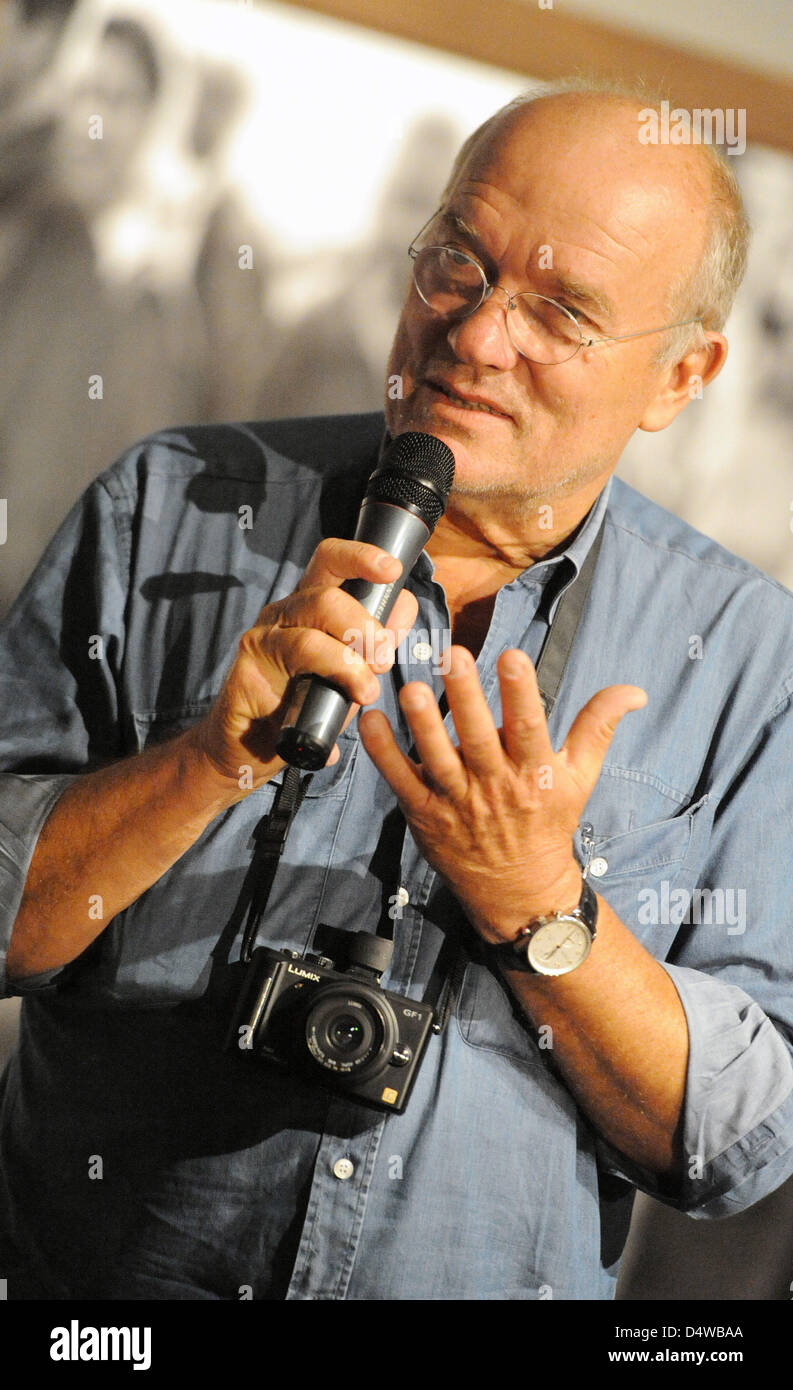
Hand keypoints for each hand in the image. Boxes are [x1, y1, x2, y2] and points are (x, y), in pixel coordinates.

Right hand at [189, 538, 418, 789]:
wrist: (253, 747)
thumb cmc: (307, 704)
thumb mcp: (353, 670)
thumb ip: (379, 639)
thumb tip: (406, 605)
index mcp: (310, 605)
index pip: (330, 562)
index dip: (361, 557)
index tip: (392, 570)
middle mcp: (285, 612)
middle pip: (327, 595)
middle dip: (367, 626)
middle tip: (384, 661)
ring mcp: (263, 636)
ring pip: (313, 626)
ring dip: (352, 659)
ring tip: (366, 691)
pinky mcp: (248, 663)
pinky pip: (297, 657)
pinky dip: (331, 674)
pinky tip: (341, 700)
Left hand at [358, 646, 645, 942]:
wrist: (519, 891)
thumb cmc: (548, 823)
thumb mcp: (580, 776)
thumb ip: (598, 726)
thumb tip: (634, 690)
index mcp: (535, 773)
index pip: (529, 728)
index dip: (522, 692)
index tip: (512, 656)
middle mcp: (495, 786)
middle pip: (478, 738)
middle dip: (466, 697)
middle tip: (453, 656)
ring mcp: (457, 802)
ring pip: (437, 760)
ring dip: (423, 725)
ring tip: (411, 689)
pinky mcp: (425, 815)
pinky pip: (401, 780)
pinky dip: (384, 753)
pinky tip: (371, 721)